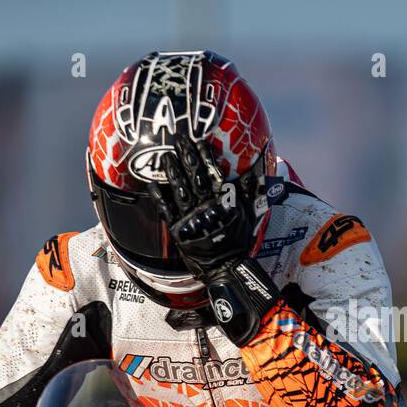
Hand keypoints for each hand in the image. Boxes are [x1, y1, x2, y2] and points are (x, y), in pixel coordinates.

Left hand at [152, 133, 251, 276]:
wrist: (226, 267)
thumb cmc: (238, 242)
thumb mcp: (248, 216)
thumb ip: (248, 193)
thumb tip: (253, 173)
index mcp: (222, 201)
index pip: (212, 174)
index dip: (205, 158)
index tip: (199, 142)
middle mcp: (205, 206)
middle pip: (194, 177)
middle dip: (186, 156)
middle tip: (179, 139)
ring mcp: (191, 217)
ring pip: (179, 190)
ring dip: (172, 172)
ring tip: (166, 156)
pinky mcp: (179, 230)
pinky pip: (167, 211)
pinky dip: (160, 198)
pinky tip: (153, 185)